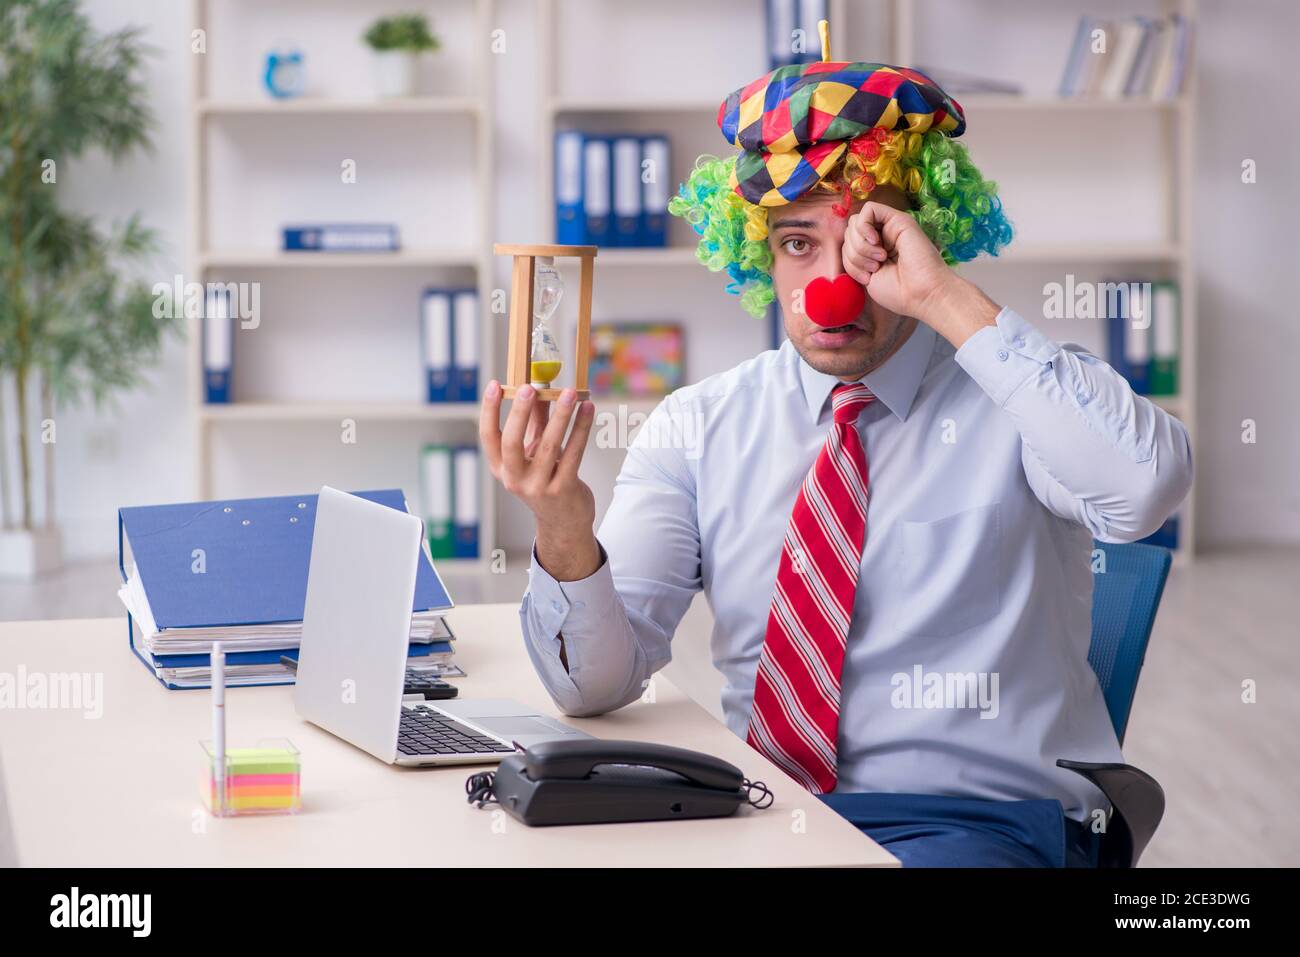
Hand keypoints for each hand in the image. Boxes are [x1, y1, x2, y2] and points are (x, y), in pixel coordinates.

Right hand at [479, 380, 600, 579]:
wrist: (564, 521)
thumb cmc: (547, 478)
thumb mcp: (534, 452)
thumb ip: (535, 422)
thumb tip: (538, 387)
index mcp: (502, 469)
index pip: (489, 437)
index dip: (489, 410)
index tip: (495, 385)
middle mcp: (515, 479)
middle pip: (512, 443)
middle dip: (519, 413)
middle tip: (529, 387)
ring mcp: (538, 487)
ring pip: (548, 445)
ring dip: (561, 416)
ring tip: (570, 393)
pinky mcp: (563, 489)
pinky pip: (573, 453)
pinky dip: (581, 429)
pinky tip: (588, 410)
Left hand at [842, 201, 998, 346]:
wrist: (922, 293)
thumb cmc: (899, 292)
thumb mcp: (865, 277)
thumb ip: (854, 257)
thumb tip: (845, 242)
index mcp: (874, 251)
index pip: (848, 244)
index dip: (849, 261)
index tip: (866, 278)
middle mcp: (882, 236)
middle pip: (849, 232)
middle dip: (853, 254)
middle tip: (874, 268)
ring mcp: (890, 227)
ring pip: (856, 222)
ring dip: (860, 245)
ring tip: (879, 259)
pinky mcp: (898, 219)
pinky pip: (869, 209)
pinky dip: (864, 227)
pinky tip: (875, 242)